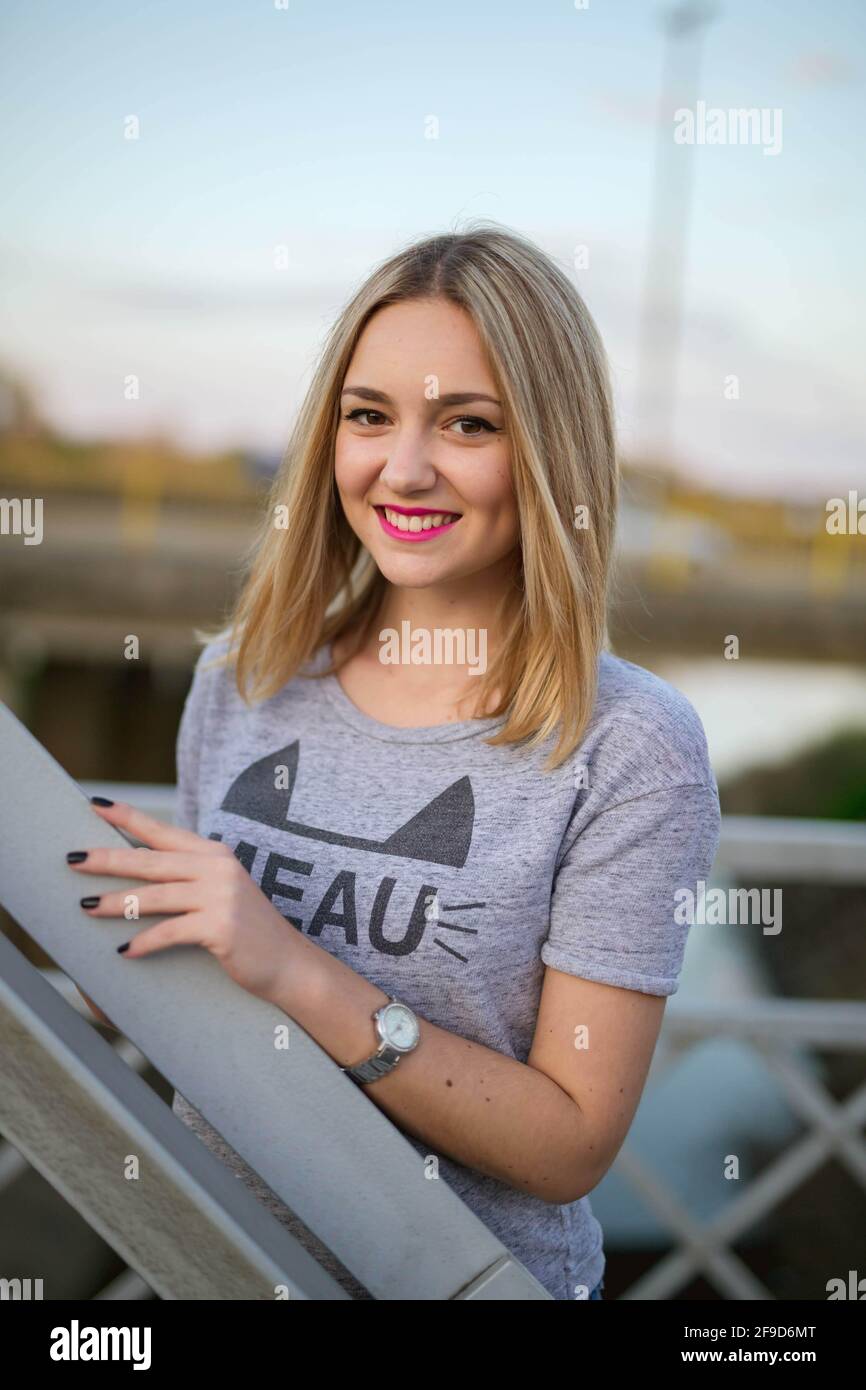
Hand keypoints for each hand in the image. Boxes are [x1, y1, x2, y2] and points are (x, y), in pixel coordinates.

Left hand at [67, 799, 305, 1004]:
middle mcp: (216, 868)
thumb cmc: (248, 930)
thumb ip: (190, 877)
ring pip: (154, 896)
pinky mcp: (221, 926)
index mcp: (214, 854)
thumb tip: (140, 874)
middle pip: (150, 861)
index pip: (163, 831)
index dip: (128, 816)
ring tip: (86, 907)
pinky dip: (144, 942)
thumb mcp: (221, 892)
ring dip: (116, 903)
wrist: (289, 963)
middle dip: (108, 859)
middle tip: (73, 860)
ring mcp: (220, 896)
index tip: (96, 804)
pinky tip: (124, 951)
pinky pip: (171, 931)